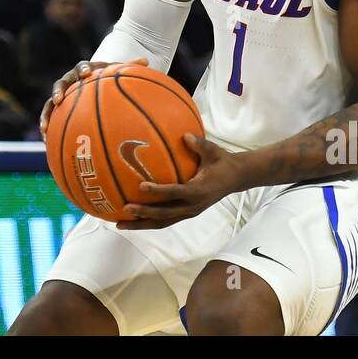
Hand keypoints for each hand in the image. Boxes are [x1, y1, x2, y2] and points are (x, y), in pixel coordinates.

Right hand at [38, 58, 147, 139]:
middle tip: (58, 98)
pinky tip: (47, 141)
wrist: (91, 78)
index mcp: (83, 70)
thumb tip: (146, 60)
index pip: (82, 67)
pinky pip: (51, 118)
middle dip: (58, 91)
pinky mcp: (58, 109)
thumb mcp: (117, 72)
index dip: (82, 70)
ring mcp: (61, 95)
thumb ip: (129, 67)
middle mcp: (69, 81)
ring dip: (46, 115)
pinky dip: (48, 128)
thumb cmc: (106, 76)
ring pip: (50, 104)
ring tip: (44, 128)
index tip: (86, 73)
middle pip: (60, 84)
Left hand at [117, 134, 239, 230]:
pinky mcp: (187, 213)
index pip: (175, 192)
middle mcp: (192, 205)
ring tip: (120, 223)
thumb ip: (199, 144)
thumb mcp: (213, 151)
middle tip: (124, 208)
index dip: (158, 191)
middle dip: (143, 213)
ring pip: (162, 222)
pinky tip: (133, 219)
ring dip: (142, 224)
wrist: (237, 178)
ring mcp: (189, 212)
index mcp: (198, 190)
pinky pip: (166, 220)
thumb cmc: (222, 162)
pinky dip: (149, 220)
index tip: (140, 186)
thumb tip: (184, 135)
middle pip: (164, 214)